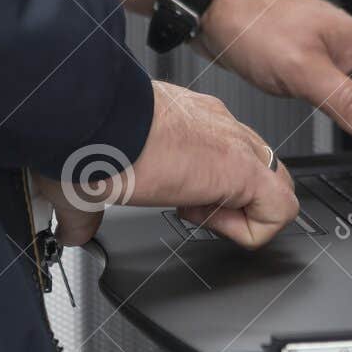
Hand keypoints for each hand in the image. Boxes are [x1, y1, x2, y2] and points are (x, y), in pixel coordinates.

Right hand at [40, 81, 298, 248]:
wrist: (90, 121)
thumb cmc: (86, 137)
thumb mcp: (92, 174)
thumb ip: (88, 206)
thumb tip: (73, 229)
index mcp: (187, 121)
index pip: (223, 154)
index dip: (204, 192)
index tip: (172, 199)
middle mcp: (217, 126)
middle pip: (258, 168)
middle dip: (230, 202)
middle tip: (187, 209)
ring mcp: (235, 145)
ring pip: (274, 187)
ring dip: (239, 215)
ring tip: (195, 215)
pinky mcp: (242, 169)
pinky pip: (278, 210)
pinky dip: (250, 230)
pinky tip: (207, 221)